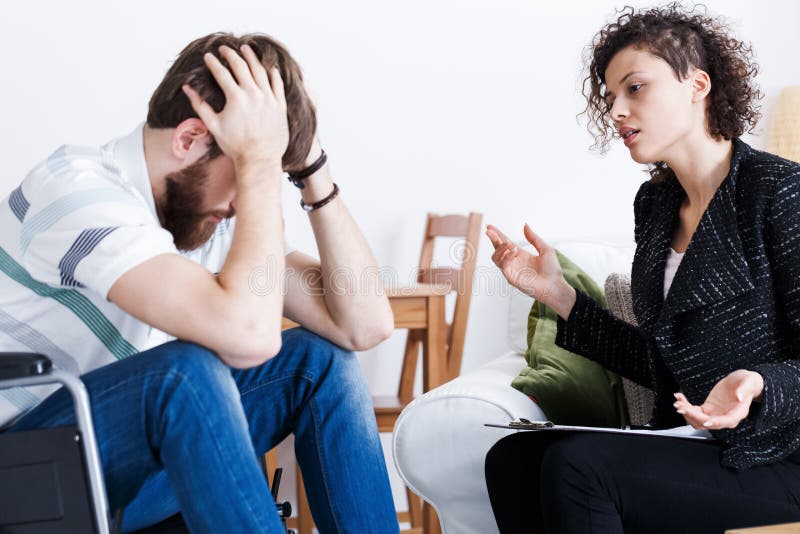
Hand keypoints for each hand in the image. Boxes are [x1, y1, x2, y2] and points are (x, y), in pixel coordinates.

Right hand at [182, 44, 288, 172]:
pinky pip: (277, 84)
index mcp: (235, 98)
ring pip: (260, 70)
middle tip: (224, 49)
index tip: (208, 56)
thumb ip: (200, 105)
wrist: (259, 160)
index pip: (222, 73)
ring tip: (245, 49)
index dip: (213, 63)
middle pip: (241, 66)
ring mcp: (268, 99)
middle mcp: (253, 94)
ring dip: (251, 57)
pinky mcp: (280, 106)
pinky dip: (272, 73)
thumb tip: (187, 88)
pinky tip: (268, 67)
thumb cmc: (235, 145)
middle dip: (231, 54)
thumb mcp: (213, 125)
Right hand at [486, 224, 572, 314]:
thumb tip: (525, 225)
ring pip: (496, 258)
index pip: (505, 243)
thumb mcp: (545, 249)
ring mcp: (511, 271)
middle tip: (489, 231)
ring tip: (510, 245)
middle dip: (493, 239)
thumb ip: (534, 238)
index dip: (497, 235)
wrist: (555, 286)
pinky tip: (513, 252)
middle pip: (497, 249)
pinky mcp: (511, 278)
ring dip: (500, 248)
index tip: (490, 227)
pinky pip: (503, 266)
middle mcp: (514, 262)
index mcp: (521, 255)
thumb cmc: (552, 271)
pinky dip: (506, 257)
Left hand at [673, 370, 764, 429]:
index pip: (725, 421)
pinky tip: (680, 397)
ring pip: (698, 420)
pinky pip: (695, 412)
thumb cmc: (748, 382)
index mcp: (737, 413)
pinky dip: (686, 406)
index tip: (704, 421)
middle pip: (707, 422)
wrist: (744, 382)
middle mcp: (726, 417)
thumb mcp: (749, 382)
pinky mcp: (708, 409)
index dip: (714, 422)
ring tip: (678, 402)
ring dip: (686, 413)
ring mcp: (716, 414)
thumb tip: (739, 397)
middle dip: (692, 416)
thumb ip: (744, 389)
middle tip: (681, 406)